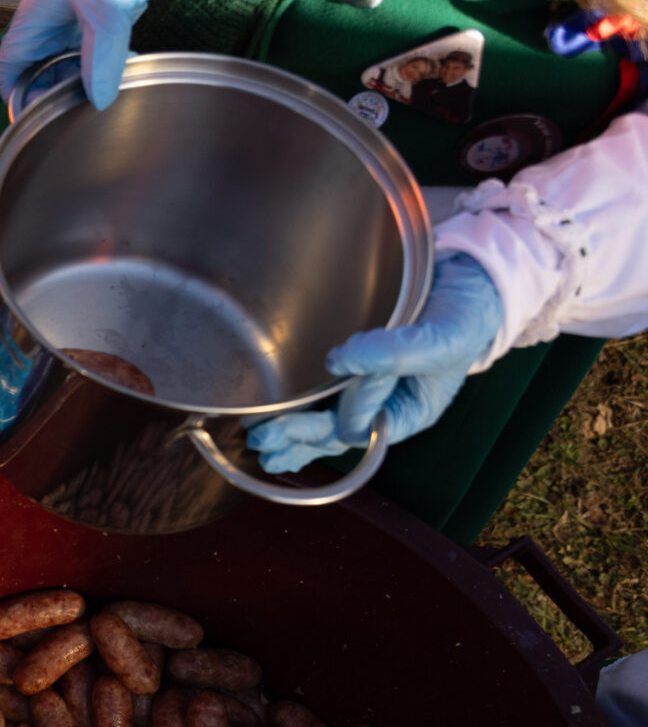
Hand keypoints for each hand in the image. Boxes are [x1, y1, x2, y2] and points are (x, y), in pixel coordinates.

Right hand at [0, 0, 173, 110]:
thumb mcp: (106, 10)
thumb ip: (101, 57)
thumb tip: (98, 100)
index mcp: (32, 25)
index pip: (7, 74)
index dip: (18, 99)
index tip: (39, 119)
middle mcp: (46, 31)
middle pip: (37, 80)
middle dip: (56, 98)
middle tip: (81, 108)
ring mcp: (68, 31)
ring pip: (64, 75)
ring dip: (84, 87)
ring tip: (106, 90)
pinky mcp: (91, 30)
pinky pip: (89, 63)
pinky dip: (103, 73)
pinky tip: (122, 72)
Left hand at [247, 254, 502, 473]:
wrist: (468, 284)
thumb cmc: (464, 316)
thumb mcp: (440, 336)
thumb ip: (395, 352)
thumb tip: (340, 360)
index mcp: (410, 412)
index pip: (361, 427)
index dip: (332, 420)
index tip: (305, 404)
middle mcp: (385, 408)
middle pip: (335, 432)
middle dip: (297, 437)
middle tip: (260, 440)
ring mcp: (368, 391)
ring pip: (324, 423)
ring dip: (290, 434)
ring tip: (258, 442)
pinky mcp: (353, 370)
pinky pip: (321, 401)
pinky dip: (296, 415)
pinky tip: (271, 427)